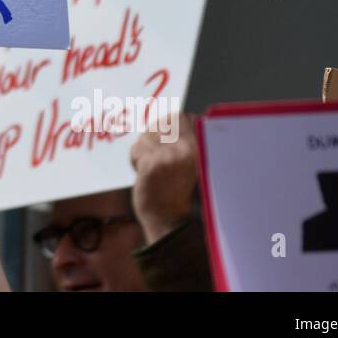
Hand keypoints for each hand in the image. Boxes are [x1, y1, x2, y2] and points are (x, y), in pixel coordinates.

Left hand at [129, 112, 199, 244]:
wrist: (170, 220)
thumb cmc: (178, 189)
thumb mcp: (190, 161)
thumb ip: (184, 140)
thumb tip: (170, 117)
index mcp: (201, 147)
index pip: (182, 117)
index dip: (171, 125)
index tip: (168, 142)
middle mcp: (188, 149)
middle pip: (162, 124)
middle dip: (155, 137)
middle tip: (158, 158)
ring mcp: (170, 157)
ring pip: (146, 137)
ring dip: (144, 151)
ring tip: (154, 170)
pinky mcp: (152, 165)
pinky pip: (136, 151)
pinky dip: (136, 161)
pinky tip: (146, 175)